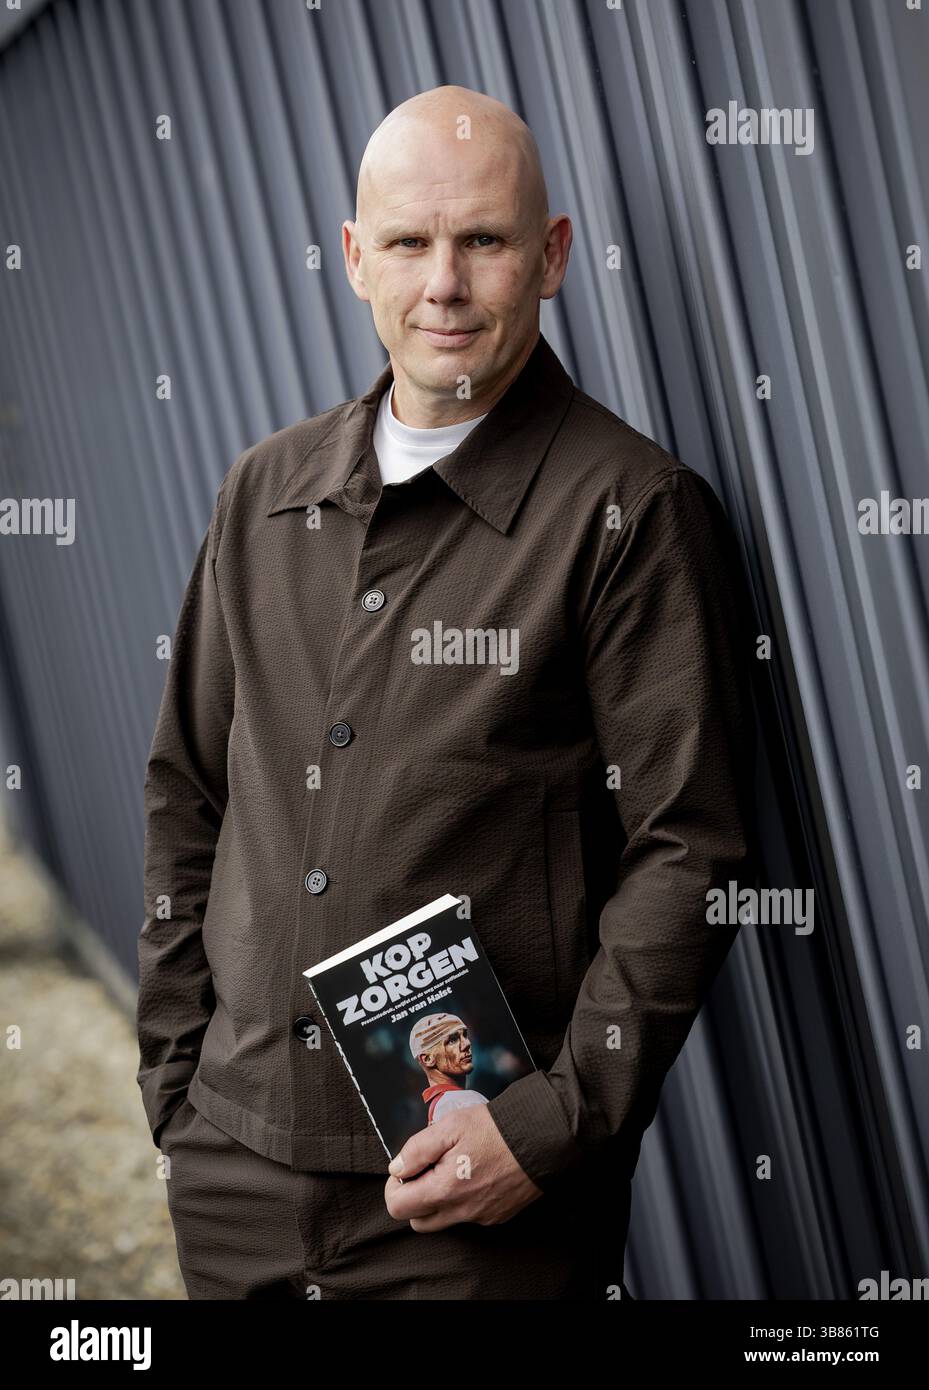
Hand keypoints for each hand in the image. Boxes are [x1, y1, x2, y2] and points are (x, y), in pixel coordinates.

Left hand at [383, 1102, 542, 1230]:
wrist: (540, 1138)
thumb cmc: (495, 1129)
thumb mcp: (449, 1126)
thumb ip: (417, 1149)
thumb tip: (397, 1168)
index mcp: (444, 1190)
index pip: (398, 1208)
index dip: (395, 1186)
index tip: (406, 1168)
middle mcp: (461, 1211)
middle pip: (418, 1221)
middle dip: (414, 1197)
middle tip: (427, 1168)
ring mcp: (481, 1217)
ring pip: (444, 1220)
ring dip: (438, 1201)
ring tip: (451, 1169)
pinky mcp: (497, 1216)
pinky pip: (469, 1216)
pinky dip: (463, 1200)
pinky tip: (474, 1174)